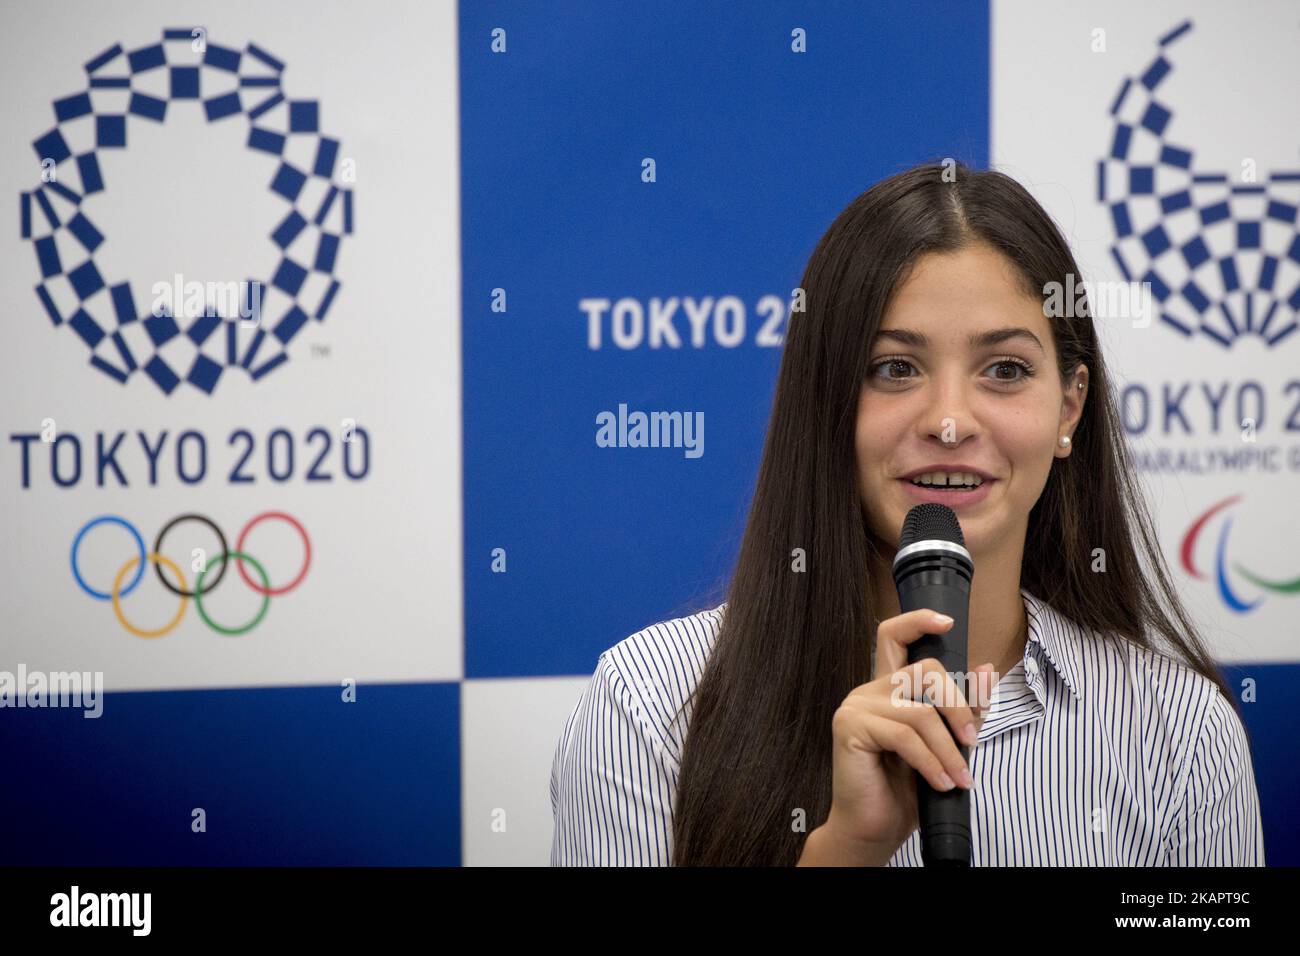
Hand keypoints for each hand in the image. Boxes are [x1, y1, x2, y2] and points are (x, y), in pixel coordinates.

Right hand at [798, 608, 993, 865]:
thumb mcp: (945, 746)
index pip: (894, 635)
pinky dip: (931, 762)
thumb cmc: (905, 789)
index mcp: (888, 689)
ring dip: (949, 749)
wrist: (874, 828)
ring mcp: (856, 706)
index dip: (919, 620)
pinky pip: (905, 736)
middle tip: (971, 742)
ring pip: (920, 710)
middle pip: (924, 670)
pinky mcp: (850, 727)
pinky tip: (940, 783)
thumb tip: (985, 669)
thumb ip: (964, 710)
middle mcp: (869, 690)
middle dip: (958, 705)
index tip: (946, 622)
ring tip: (959, 778)